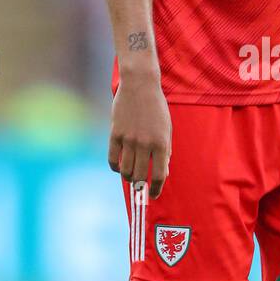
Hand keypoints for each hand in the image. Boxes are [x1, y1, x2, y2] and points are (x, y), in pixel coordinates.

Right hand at [108, 75, 171, 198]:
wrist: (140, 85)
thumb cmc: (156, 108)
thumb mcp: (167, 129)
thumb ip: (165, 151)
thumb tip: (162, 173)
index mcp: (161, 143)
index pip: (159, 175)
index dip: (156, 189)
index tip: (153, 195)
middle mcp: (145, 144)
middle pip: (140, 176)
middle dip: (141, 187)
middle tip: (140, 189)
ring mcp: (129, 139)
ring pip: (126, 170)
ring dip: (129, 178)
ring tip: (131, 177)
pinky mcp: (115, 134)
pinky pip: (113, 159)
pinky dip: (115, 167)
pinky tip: (119, 167)